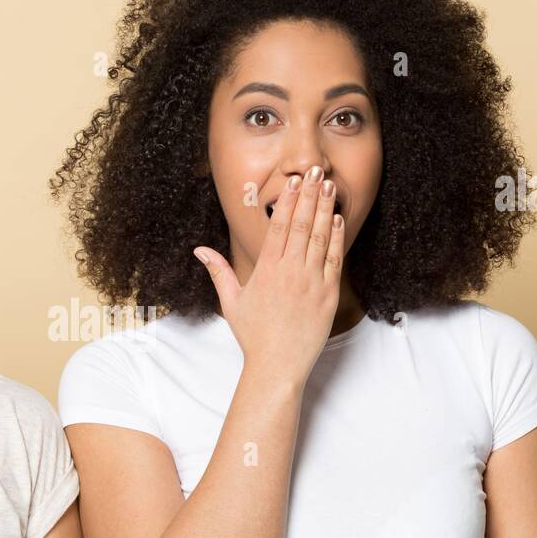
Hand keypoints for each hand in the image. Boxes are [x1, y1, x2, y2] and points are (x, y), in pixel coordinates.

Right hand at [193, 165, 344, 386]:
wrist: (277, 366)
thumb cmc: (253, 336)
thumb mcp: (231, 302)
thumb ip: (218, 272)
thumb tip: (199, 250)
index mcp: (266, 271)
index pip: (279, 226)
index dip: (287, 200)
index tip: (292, 180)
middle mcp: (290, 272)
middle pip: (301, 224)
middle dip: (309, 195)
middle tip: (316, 170)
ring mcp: (312, 283)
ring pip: (320, 237)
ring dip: (325, 209)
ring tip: (329, 185)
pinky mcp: (328, 296)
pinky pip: (335, 260)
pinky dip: (337, 238)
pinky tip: (337, 219)